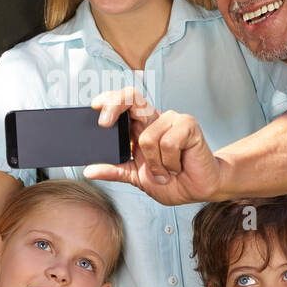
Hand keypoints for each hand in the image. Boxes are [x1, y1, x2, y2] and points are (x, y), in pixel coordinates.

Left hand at [83, 87, 224, 205]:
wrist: (197, 189)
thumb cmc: (171, 180)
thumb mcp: (135, 177)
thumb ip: (114, 171)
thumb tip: (89, 171)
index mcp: (140, 127)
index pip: (124, 101)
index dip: (109, 99)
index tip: (94, 107)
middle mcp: (155, 119)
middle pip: (132, 97)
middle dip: (114, 105)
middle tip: (104, 124)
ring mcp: (172, 120)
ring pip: (148, 137)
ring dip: (155, 164)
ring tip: (165, 171)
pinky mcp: (188, 125)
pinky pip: (168, 142)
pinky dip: (170, 162)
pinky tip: (177, 166)